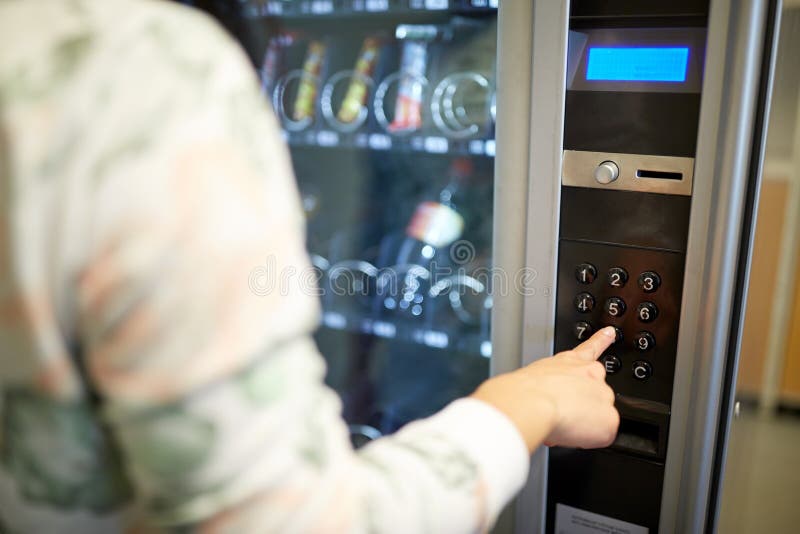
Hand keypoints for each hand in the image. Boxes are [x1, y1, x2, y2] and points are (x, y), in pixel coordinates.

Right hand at [470, 327, 618, 452]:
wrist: (531, 401)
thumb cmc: (524, 391)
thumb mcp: (535, 379)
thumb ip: (549, 386)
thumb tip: (554, 407)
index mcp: (568, 362)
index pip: (589, 349)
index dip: (602, 340)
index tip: (610, 333)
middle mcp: (589, 373)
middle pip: (593, 395)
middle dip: (579, 408)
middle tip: (559, 414)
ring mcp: (602, 394)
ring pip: (596, 417)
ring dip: (580, 425)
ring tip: (560, 424)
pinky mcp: (609, 418)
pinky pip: (601, 436)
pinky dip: (587, 440)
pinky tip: (575, 436)